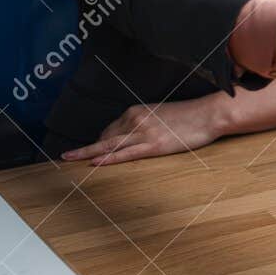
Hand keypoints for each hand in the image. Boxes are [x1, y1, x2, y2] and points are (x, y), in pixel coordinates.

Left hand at [61, 99, 224, 165]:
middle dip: (86, 148)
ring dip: (86, 152)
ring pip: (108, 145)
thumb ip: (144, 123)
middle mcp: (136, 120)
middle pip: (104, 137)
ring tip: (67, 160)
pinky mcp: (153, 146)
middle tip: (67, 157)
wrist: (208, 114)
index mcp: (137, 111)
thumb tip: (133, 135)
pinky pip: (124, 154)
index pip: (110, 129)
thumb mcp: (161, 114)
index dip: (98, 141)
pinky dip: (107, 159)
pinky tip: (93, 162)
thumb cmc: (189, 115)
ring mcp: (143, 133)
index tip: (87, 150)